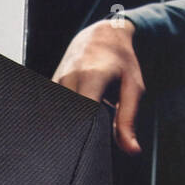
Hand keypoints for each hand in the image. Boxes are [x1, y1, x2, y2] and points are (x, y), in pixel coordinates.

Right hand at [52, 18, 145, 153]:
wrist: (103, 33)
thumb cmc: (122, 61)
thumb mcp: (133, 88)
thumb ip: (128, 120)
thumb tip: (132, 150)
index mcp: (91, 77)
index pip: (82, 116)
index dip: (85, 136)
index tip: (91, 150)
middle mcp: (69, 77)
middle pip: (65, 118)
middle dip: (74, 135)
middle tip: (83, 150)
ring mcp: (57, 79)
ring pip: (56, 114)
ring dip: (66, 126)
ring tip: (75, 137)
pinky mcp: (51, 82)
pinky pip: (52, 106)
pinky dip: (61, 117)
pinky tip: (69, 123)